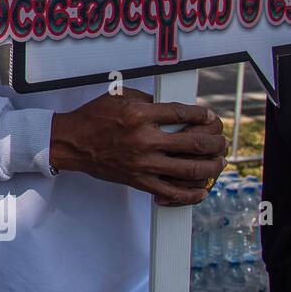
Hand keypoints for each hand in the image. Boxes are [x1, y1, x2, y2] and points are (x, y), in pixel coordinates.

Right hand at [50, 89, 226, 205]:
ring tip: (218, 161)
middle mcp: (144, 140)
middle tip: (220, 140)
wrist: (70, 143)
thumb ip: (148, 100)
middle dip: (215, 141)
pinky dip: (192, 194)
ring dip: (212, 166)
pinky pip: (172, 192)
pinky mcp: (139, 181)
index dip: (202, 114)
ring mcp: (143, 163)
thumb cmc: (93, 119)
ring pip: (191, 169)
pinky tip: (202, 189)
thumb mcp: (119, 98)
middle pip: (194, 143)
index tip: (208, 116)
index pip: (182, 113)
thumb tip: (173, 108)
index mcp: (139, 115)